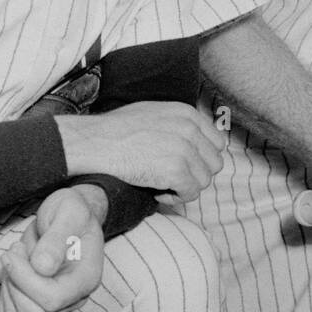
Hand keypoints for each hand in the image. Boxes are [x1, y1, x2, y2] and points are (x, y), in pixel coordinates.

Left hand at [0, 185, 105, 311]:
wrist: (68, 215)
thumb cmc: (72, 211)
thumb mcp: (69, 212)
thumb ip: (57, 238)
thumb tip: (43, 267)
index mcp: (87, 278)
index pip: (53, 299)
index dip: (26, 279)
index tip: (15, 250)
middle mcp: (74, 297)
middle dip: (15, 282)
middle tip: (16, 250)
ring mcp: (57, 303)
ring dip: (9, 284)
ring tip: (18, 256)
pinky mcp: (39, 302)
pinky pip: (12, 311)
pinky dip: (6, 291)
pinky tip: (16, 268)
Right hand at [56, 102, 223, 198]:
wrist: (95, 142)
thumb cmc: (116, 130)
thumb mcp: (154, 113)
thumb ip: (178, 124)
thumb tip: (194, 141)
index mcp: (188, 114)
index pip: (216, 143)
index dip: (201, 159)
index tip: (184, 166)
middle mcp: (191, 129)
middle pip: (214, 164)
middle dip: (195, 174)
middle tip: (171, 178)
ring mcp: (185, 150)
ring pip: (204, 181)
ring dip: (184, 187)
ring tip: (161, 184)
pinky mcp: (176, 170)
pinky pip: (190, 193)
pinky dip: (175, 198)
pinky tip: (156, 192)